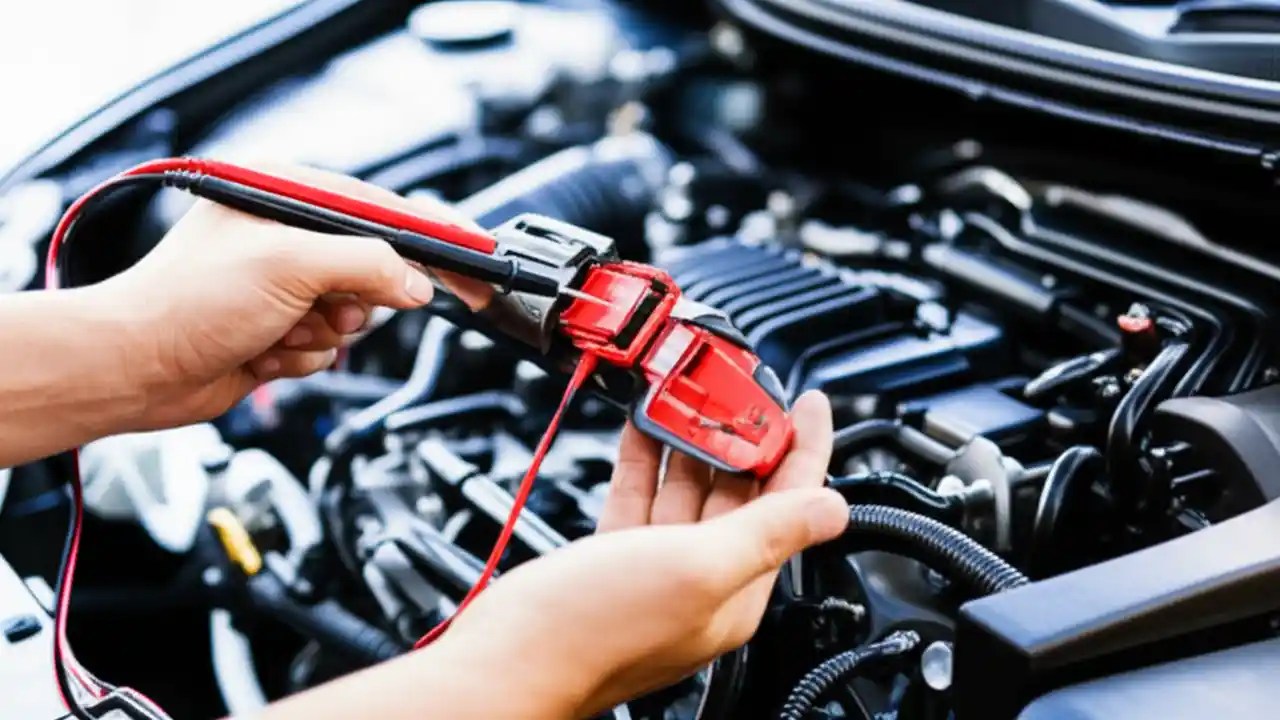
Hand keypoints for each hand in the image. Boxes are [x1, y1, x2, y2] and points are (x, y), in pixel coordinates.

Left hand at [98, 163, 492, 430]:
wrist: (136, 368)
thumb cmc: (185, 302)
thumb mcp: (289, 266)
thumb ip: (368, 266)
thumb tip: (417, 284)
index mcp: (284, 193)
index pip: (381, 209)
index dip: (432, 238)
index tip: (474, 259)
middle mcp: (287, 234)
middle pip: (375, 268)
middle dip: (352, 301)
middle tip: (322, 308)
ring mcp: (285, 284)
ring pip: (355, 315)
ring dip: (322, 334)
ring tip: (276, 330)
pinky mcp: (280, 327)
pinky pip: (329, 346)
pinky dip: (303, 356)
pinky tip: (263, 351)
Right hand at [434, 390, 849, 718]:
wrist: (507, 660)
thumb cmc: (592, 630)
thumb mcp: (695, 568)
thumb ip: (768, 533)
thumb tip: (832, 509)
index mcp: (735, 588)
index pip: (791, 507)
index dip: (804, 450)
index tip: (807, 402)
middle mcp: (701, 579)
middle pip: (740, 493)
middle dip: (743, 435)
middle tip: (739, 386)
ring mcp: (655, 569)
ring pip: (687, 490)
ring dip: (691, 440)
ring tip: (691, 394)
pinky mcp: (611, 559)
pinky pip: (640, 498)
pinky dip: (643, 459)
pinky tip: (640, 428)